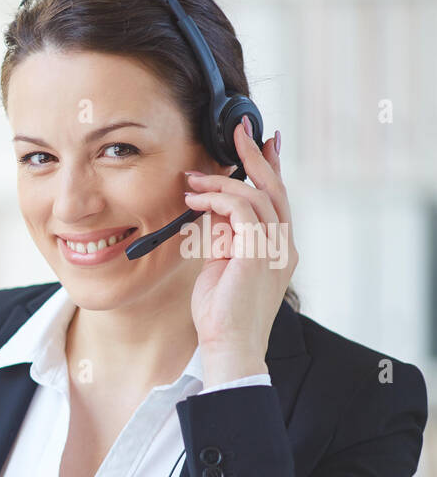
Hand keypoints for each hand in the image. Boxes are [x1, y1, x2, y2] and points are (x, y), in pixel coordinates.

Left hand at [183, 118, 296, 384]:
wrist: (228, 346)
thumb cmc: (221, 314)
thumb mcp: (220, 266)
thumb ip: (222, 237)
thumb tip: (211, 208)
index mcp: (278, 249)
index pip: (277, 199)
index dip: (271, 167)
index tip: (261, 142)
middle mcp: (283, 245)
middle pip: (275, 188)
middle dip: (256, 155)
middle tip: (238, 130)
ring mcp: (275, 249)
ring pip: (257, 195)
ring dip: (223, 180)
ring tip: (193, 178)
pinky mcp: (258, 253)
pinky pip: (243, 210)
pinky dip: (218, 198)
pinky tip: (196, 198)